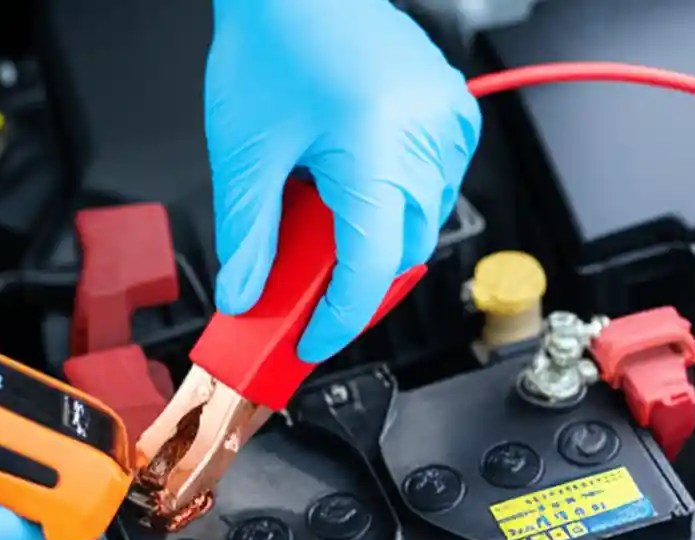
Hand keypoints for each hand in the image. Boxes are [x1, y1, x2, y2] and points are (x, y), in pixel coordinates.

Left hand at [206, 0, 480, 361]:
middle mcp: (429, 138)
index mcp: (381, 149)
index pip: (371, 268)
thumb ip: (246, 237)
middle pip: (401, 251)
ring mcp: (446, 123)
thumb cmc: (275, 42)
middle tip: (299, 292)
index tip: (311, 341)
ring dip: (371, 241)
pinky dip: (391, 203)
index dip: (339, 319)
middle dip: (352, 282)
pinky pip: (432, 183)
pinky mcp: (449, 112)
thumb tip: (245, 294)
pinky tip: (346, 192)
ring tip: (314, 227)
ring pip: (419, 221)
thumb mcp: (247, 155)